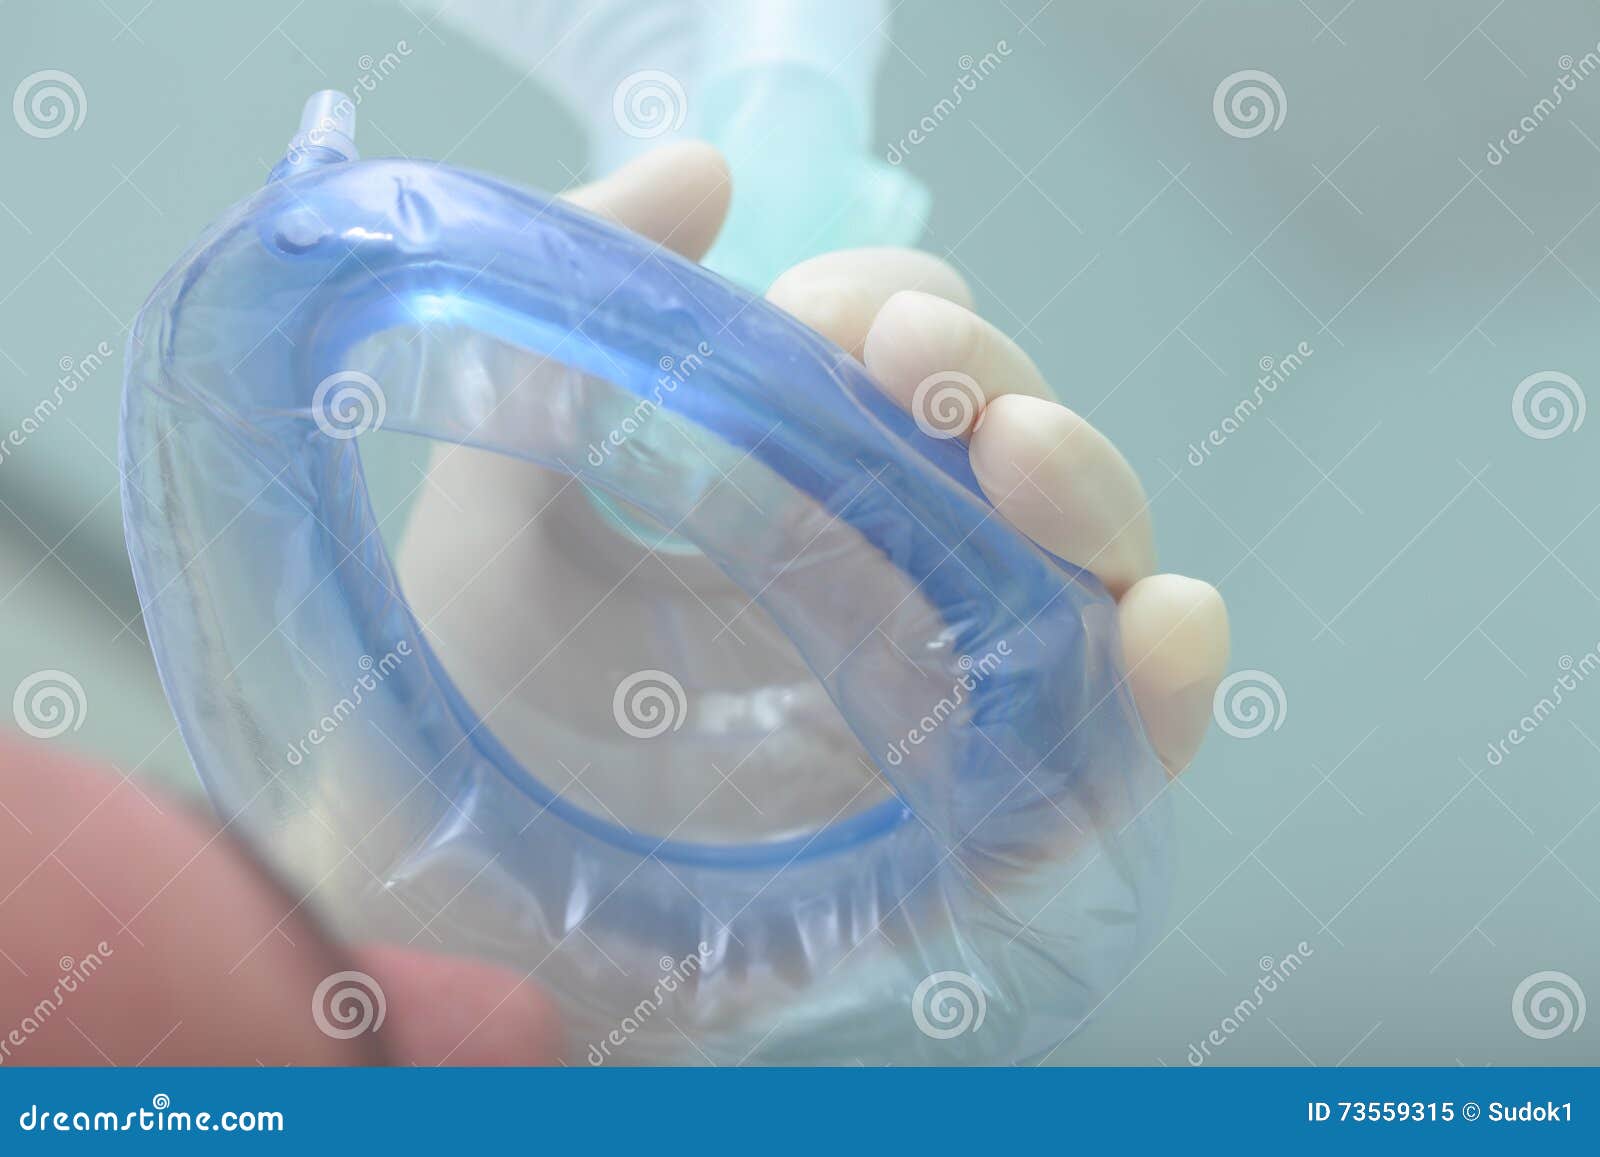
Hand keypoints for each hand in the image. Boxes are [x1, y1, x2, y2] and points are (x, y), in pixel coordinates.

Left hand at [397, 142, 1229, 851]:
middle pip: (1015, 464)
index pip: (910, 374)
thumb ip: (582, 317)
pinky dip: (1158, 703)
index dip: (900, 316)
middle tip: (919, 364)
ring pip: (1081, 588)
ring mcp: (936, 703)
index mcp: (805, 493)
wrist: (435, 887)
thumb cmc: (465, 687)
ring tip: (1023, 459)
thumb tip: (702, 173)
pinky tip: (1171, 625)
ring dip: (1089, 505)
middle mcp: (891, 584)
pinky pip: (1094, 766)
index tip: (826, 313)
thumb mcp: (504, 482)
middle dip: (996, 388)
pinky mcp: (953, 833)